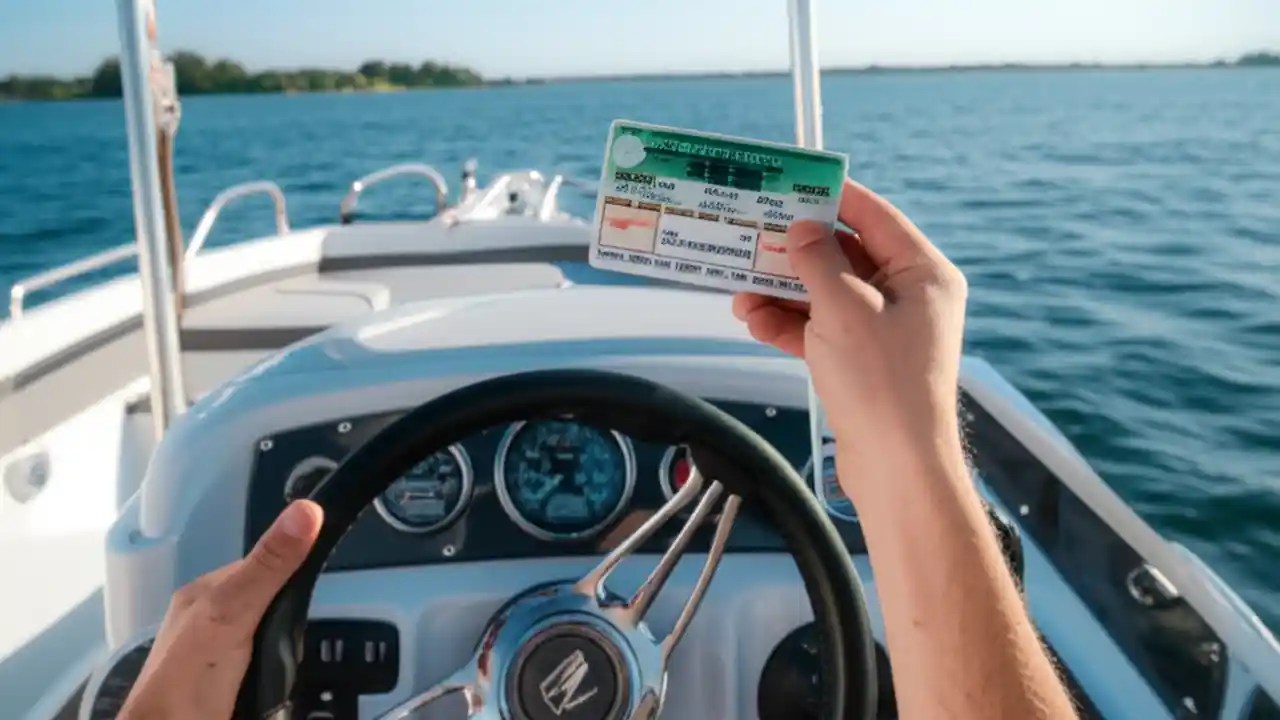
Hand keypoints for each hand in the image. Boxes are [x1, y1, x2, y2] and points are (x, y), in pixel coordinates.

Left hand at [120, 500, 324, 719]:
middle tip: (293, 637)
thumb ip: (269, 566)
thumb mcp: (233, 613)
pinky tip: (278, 679)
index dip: (290, 570)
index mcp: (203, 593)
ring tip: (286, 663)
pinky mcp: (225, 684)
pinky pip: (264, 663)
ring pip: (267, 633)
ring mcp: (213, 654)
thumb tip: (310, 508)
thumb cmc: (193, 677)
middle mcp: (206, 618)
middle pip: (267, 600)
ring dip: (285, 647)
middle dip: (287, 615)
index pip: (260, 564)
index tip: (316, 583)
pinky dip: (277, 670)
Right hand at [732, 179, 967, 493]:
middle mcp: (909, 296)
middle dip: (794, 253)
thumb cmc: (882, 383)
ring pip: (826, 294)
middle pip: (845, 254)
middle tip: (750, 237)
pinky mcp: (862, 362)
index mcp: (923, 273)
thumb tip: (801, 229)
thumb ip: (818, 260)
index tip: (790, 182)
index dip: (831, 196)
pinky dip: (789, 325)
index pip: (874, 215)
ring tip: (739, 294)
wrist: (897, 468)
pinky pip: (821, 329)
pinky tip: (754, 323)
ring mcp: (885, 331)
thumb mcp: (843, 309)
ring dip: (782, 293)